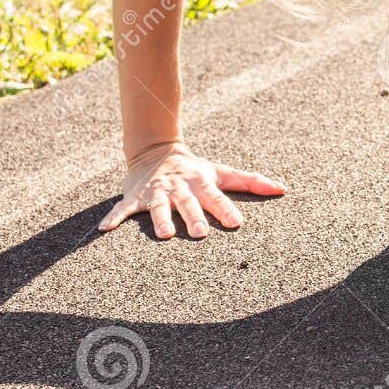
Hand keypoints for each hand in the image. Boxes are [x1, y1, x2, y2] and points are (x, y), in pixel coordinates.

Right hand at [97, 140, 286, 238]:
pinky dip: (113, 217)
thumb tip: (283, 189)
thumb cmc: (195, 170)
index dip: (226, 208)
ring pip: (158, 207)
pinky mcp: (134, 197)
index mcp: (201, 182)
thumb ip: (251, 182)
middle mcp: (179, 188)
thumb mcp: (222, 172)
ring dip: (160, 220)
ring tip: (165, 236)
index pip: (216, 196)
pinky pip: (122, 208)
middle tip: (201, 234)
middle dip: (194, 217)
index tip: (237, 224)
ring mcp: (156, 192)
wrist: (155, 151)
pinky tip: (104, 229)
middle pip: (188, 204)